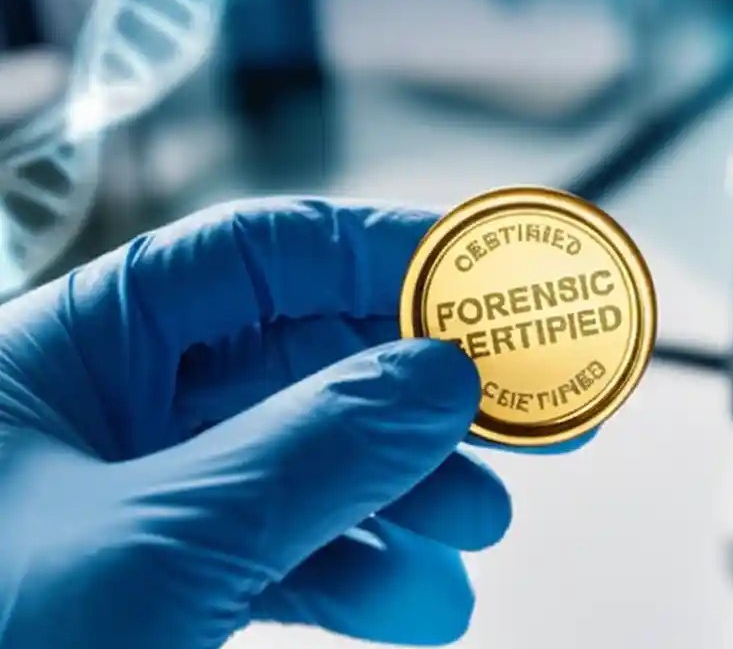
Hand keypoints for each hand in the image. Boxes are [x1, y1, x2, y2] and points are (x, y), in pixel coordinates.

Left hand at [0, 199, 514, 647]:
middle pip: (304, 364)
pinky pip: (284, 553)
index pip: (259, 256)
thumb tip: (443, 375)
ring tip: (478, 534)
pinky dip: (361, 574)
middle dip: (421, 398)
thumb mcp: (161, 546)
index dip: (386, 256)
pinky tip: (417, 606)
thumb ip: (315, 449)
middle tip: (531, 415)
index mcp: (72, 353)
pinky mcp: (165, 588)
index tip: (494, 283)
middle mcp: (109, 416)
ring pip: (307, 467)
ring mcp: (140, 507)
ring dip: (406, 499)